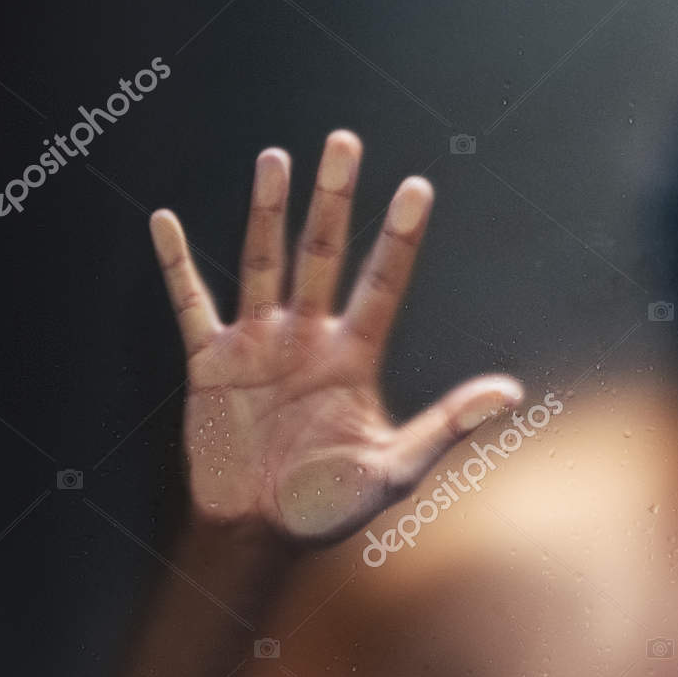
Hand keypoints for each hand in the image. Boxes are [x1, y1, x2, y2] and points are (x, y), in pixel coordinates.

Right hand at [149, 130, 521, 543]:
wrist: (260, 536)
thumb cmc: (332, 505)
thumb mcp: (397, 468)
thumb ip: (449, 424)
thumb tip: (512, 392)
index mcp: (355, 356)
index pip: (383, 281)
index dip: (400, 235)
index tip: (419, 185)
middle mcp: (310, 337)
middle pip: (324, 252)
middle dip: (335, 198)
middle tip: (345, 140)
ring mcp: (260, 344)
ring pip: (265, 262)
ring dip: (268, 212)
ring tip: (276, 157)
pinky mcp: (211, 363)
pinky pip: (191, 303)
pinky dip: (176, 264)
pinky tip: (165, 221)